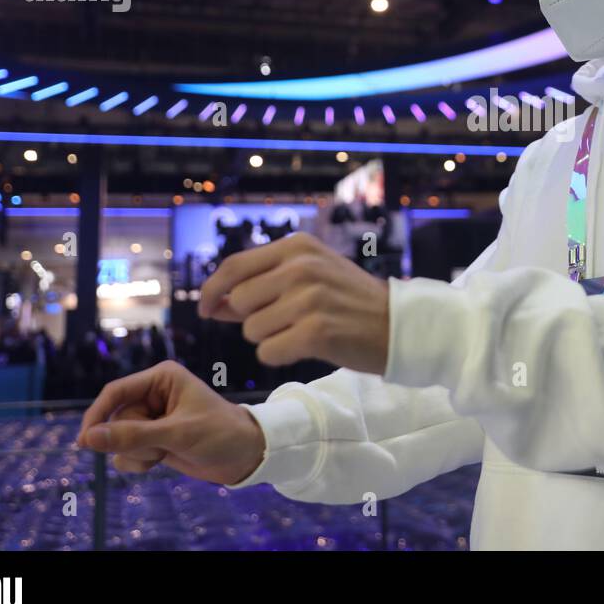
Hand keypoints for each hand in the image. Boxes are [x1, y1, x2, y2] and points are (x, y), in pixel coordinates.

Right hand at [77, 360, 265, 484]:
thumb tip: (88, 439)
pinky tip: (161, 461)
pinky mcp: (152, 439)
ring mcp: (151, 418)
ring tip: (164, 453)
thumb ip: (133, 436)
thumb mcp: (178, 434)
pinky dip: (139, 461)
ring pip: (118, 439)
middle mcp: (153, 394)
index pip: (115, 392)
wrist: (245, 456)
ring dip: (136, 453)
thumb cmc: (220, 434)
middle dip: (132, 441)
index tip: (85, 441)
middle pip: (116, 420)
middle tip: (160, 448)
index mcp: (161, 378)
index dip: (97, 415)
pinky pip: (126, 452)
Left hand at [198, 232, 390, 373]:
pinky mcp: (316, 331)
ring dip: (269, 338)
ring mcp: (309, 299)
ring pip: (251, 330)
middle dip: (250, 318)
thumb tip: (212, 304)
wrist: (398, 325)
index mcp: (298, 247)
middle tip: (282, 323)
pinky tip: (307, 347)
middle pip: (239, 301)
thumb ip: (262, 284)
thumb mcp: (310, 276)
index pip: (234, 266)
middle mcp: (301, 267)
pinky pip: (268, 352)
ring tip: (302, 332)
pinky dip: (281, 356)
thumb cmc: (350, 302)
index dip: (211, 289)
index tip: (205, 308)